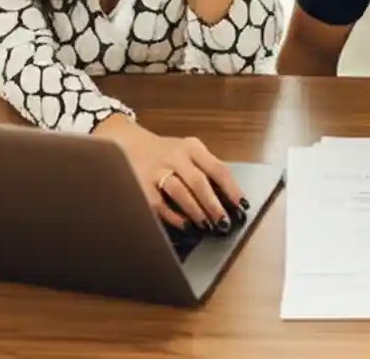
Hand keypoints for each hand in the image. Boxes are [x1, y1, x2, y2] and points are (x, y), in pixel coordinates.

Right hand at [94, 115, 245, 232]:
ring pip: (179, 191)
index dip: (231, 189)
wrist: (127, 143)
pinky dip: (173, 216)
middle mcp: (175, 155)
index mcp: (192, 147)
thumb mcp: (187, 153)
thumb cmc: (166, 154)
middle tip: (224, 223)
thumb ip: (205, 170)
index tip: (242, 206)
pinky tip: (184, 225)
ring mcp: (157, 169)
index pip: (217, 168)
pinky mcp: (141, 184)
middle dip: (213, 204)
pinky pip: (159, 203)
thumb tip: (228, 201)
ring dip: (195, 210)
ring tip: (206, 226)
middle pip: (198, 181)